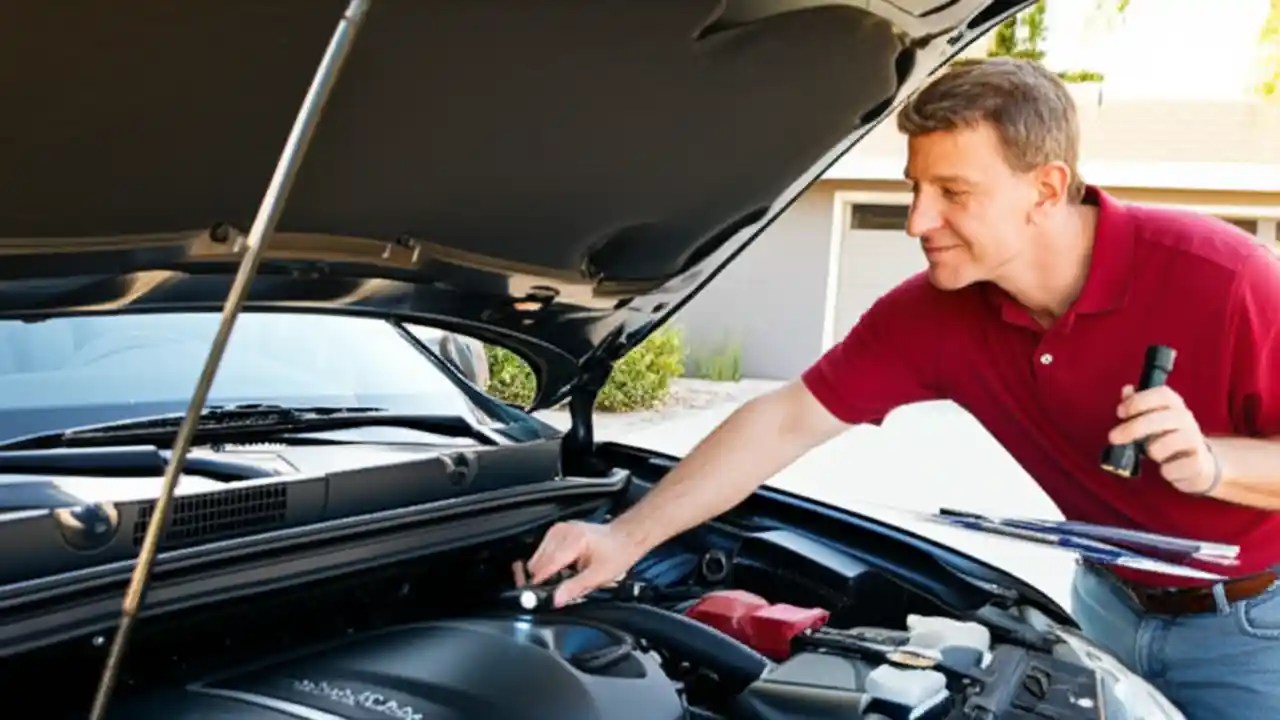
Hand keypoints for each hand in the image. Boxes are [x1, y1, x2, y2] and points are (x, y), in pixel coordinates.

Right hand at [513, 520, 646, 606]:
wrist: (626, 537)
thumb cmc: (618, 553)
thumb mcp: (600, 576)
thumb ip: (575, 587)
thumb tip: (556, 599)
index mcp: (573, 540)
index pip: (546, 565)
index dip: (539, 583)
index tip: (536, 596)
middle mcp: (562, 531)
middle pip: (537, 562)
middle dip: (543, 578)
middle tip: (555, 590)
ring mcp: (559, 529)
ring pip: (538, 557)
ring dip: (545, 571)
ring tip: (564, 577)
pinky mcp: (558, 530)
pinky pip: (543, 551)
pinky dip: (549, 562)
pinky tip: (563, 568)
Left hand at [1109, 384, 1217, 493]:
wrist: (1199, 462)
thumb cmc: (1167, 436)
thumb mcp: (1152, 418)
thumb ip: (1137, 404)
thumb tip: (1126, 389)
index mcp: (1174, 405)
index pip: (1162, 394)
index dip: (1139, 400)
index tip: (1120, 412)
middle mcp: (1186, 419)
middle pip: (1160, 418)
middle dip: (1133, 428)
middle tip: (1113, 438)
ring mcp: (1195, 440)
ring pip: (1166, 444)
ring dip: (1152, 451)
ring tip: (1154, 454)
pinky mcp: (1198, 462)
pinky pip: (1173, 467)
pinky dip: (1165, 470)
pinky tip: (1167, 468)